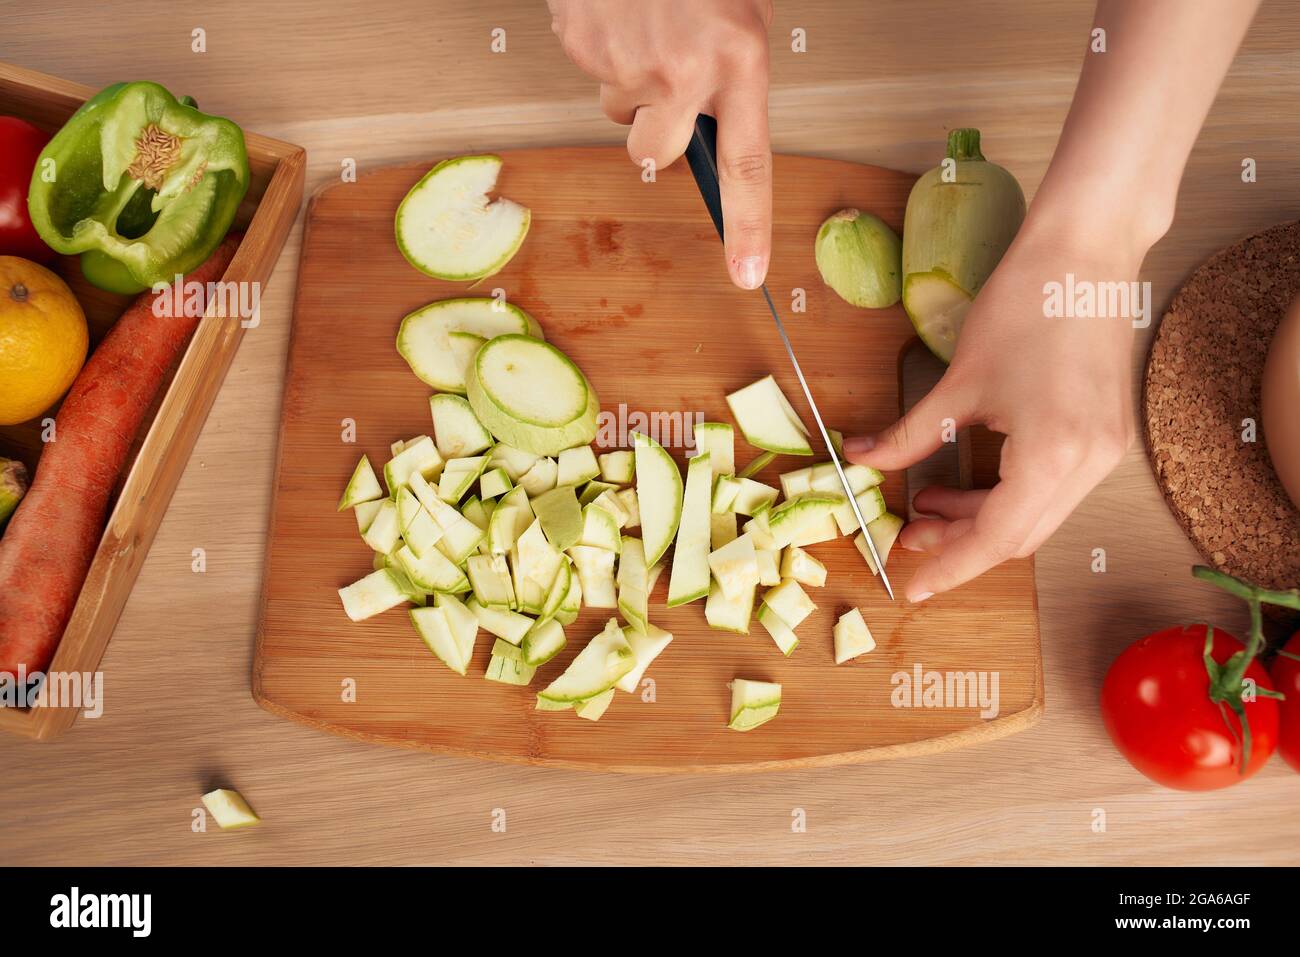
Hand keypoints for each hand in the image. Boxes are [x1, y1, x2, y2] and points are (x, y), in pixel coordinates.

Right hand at [548, 0, 773, 288]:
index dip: (749, 225)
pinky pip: (589, 71)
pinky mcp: (581, 44)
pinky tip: (616, 10)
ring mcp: (625, 60)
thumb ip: (730, 74)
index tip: (748, 274)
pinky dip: (599, 47)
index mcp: (739, 57)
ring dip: (626, 79)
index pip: (747, 164)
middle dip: (650, 127)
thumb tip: (712, 131)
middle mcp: (683, 68)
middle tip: (661, 75)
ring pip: (618, 107)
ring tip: (640, 22)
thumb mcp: (736, 13)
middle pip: (654, 150)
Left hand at [845, 226, 1139, 601]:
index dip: (949, 566)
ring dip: (979, 518)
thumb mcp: (958, 382)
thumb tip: (862, 460)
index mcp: (1055, 456)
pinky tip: (962, 478)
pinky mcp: (1103, 435)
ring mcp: (1104, 451)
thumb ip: (910, 435)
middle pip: (1019, 536)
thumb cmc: (1026, 305)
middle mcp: (1090, 465)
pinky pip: (1050, 487)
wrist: (1086, 251)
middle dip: (958, 544)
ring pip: (1035, 514)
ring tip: (925, 505)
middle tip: (906, 540)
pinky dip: (1004, 493)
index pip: (996, 538)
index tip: (910, 586)